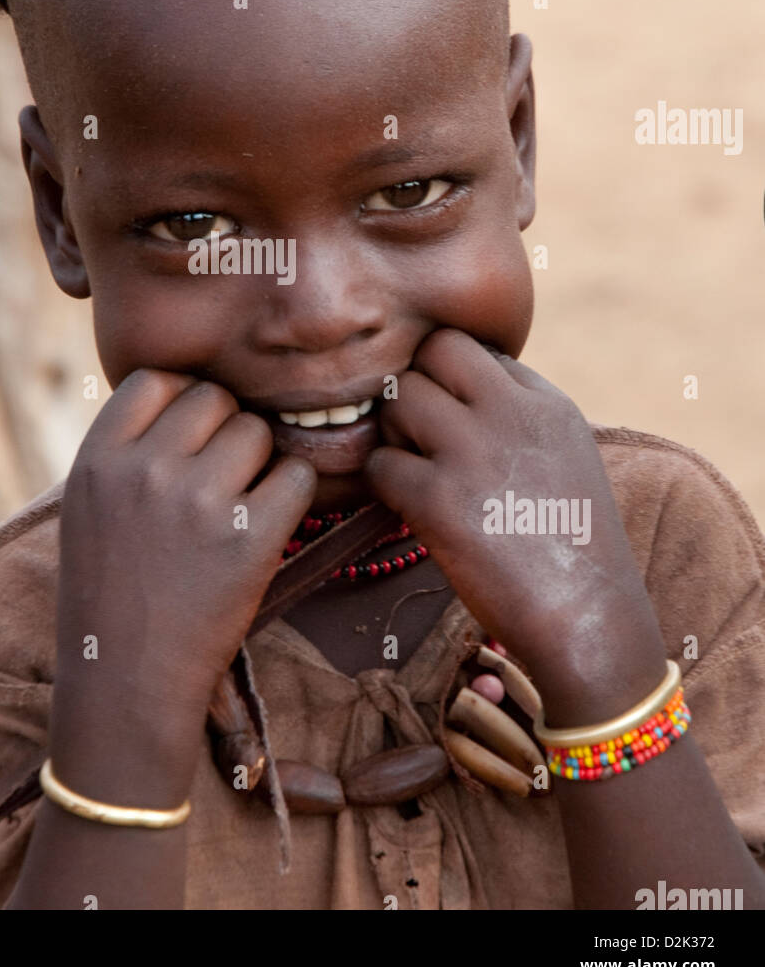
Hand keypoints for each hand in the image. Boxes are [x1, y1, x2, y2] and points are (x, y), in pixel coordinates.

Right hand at [52, 369, 316, 745]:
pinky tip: (265, 527)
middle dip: (225, 430)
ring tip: (236, 509)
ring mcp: (198, 502)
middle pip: (214, 399)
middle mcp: (144, 470)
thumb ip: (127, 447)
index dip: (181, 401)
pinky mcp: (249, 537)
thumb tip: (190, 392)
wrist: (125, 681)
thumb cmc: (110, 592)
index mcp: (98, 459)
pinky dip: (290, 497)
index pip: (157, 378)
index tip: (188, 437)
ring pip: (258, 432)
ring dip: (259, 463)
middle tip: (218, 479)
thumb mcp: (88, 507)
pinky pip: (296, 476)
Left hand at [363, 329, 667, 719]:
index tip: (451, 418)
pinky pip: (378, 463)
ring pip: (397, 401)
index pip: (469, 347)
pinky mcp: (437, 500)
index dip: (448, 379)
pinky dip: (383, 484)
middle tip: (421, 436)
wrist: (588, 619)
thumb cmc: (572, 544)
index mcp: (545, 401)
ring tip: (419, 472)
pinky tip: (409, 508)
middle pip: (428, 355)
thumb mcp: (564, 453)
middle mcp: (510, 413)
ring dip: (395, 433)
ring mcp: (471, 453)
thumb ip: (516, 413)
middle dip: (415, 389)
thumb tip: (452, 388)